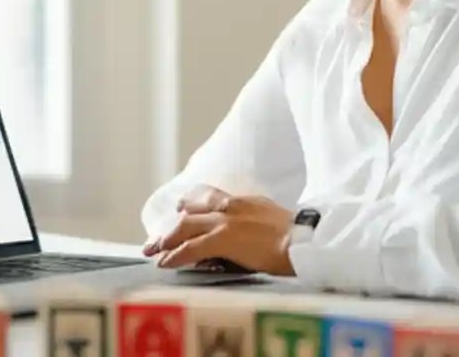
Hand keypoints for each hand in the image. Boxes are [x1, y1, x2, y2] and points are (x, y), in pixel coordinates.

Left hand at [143, 194, 294, 275]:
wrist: (304, 241)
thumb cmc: (296, 237)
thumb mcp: (272, 219)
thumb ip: (254, 220)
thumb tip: (246, 234)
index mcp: (243, 201)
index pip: (210, 196)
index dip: (191, 202)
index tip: (180, 207)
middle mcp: (231, 207)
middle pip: (192, 211)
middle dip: (173, 224)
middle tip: (158, 236)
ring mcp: (225, 222)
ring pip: (186, 227)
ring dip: (167, 240)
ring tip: (154, 250)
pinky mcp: (223, 239)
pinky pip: (191, 247)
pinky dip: (175, 255)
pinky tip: (166, 263)